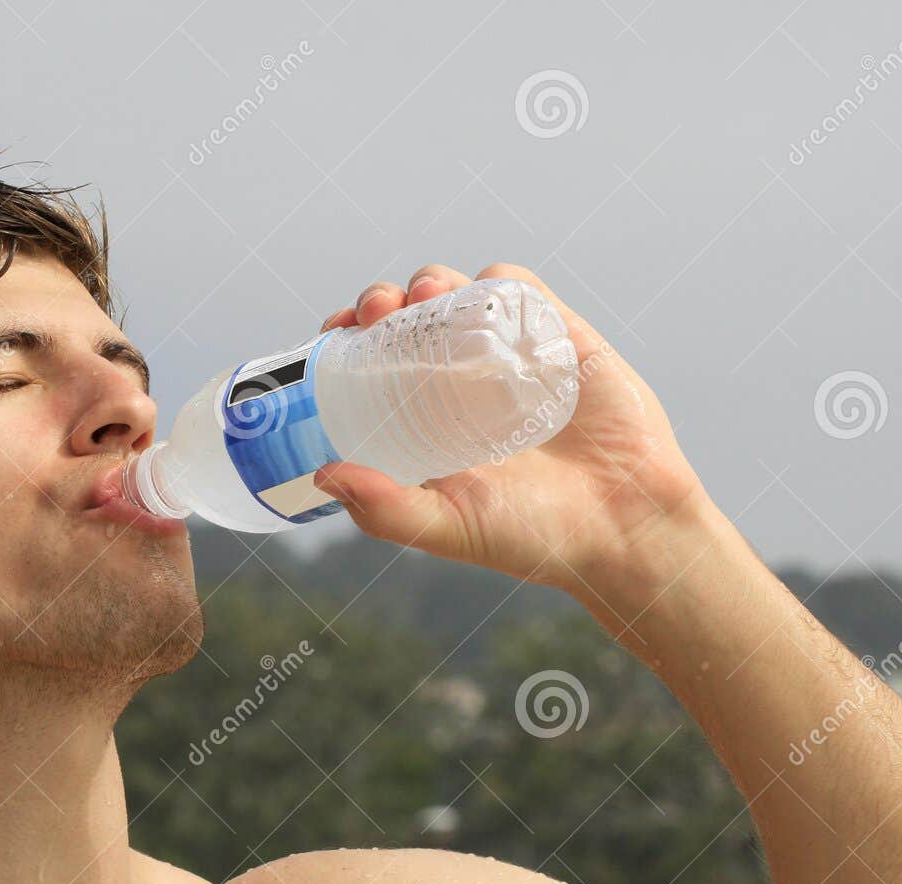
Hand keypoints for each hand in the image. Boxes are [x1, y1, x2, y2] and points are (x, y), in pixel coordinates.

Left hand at [312, 263, 712, 605]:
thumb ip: (385, 509)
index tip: (334, 335)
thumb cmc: (533, 537)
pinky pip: (522, 291)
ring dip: (432, 282)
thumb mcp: (447, 527)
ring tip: (422, 295)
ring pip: (459, 293)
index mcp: (426, 420)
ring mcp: (511, 356)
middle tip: (374, 312)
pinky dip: (498, 281)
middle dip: (380, 302)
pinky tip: (481, 296)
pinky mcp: (561, 338)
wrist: (626, 528)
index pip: (371, 362)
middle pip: (406, 319)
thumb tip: (323, 476)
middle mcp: (462, 382)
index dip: (348, 340)